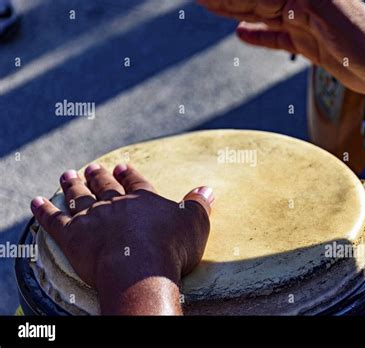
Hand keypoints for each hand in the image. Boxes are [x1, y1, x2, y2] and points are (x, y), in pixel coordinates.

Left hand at [30, 163, 213, 314]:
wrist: (139, 268)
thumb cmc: (171, 248)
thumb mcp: (195, 223)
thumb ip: (199, 204)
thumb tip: (207, 188)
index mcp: (143, 200)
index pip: (135, 182)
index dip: (128, 174)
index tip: (121, 167)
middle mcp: (116, 204)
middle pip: (104, 186)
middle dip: (98, 175)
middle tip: (92, 166)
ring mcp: (92, 218)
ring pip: (79, 196)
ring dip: (72, 185)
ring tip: (67, 174)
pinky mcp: (73, 236)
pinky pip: (53, 220)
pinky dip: (42, 210)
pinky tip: (35, 201)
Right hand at [198, 0, 364, 96]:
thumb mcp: (328, 17)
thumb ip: (302, 8)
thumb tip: (277, 3)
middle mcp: (302, 2)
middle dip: (229, 0)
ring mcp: (305, 22)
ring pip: (264, 14)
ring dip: (238, 11)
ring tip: (212, 8)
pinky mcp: (309, 41)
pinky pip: (278, 36)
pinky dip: (260, 35)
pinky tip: (242, 32)